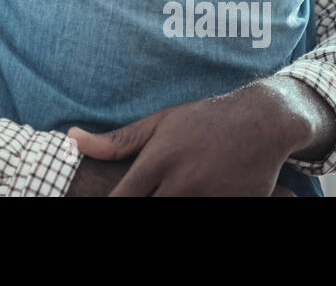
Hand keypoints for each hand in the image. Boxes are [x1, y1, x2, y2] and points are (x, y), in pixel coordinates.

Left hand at [67, 79, 326, 195]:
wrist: (262, 122)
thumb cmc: (204, 120)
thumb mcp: (159, 122)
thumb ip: (117, 141)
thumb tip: (73, 139)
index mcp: (159, 161)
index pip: (122, 198)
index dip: (108, 204)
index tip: (94, 202)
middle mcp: (182, 183)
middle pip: (148, 209)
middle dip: (140, 205)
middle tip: (141, 196)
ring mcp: (208, 198)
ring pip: (176, 215)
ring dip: (167, 206)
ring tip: (166, 194)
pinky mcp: (231, 207)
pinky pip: (204, 217)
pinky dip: (194, 208)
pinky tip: (188, 197)